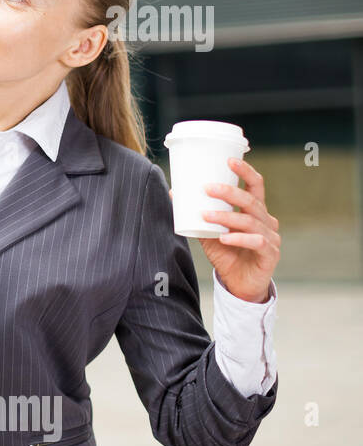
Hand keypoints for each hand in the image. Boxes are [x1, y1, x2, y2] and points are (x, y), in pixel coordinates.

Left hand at [196, 158, 279, 302]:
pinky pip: (257, 242)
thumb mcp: (209, 234)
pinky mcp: (271, 255)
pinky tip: (225, 238)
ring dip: (227, 216)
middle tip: (207, 187)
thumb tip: (174, 193)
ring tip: (206, 215)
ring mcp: (271, 238)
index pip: (255, 186)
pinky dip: (240, 238)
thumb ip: (197, 216)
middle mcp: (267, 221)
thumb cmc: (227, 255)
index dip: (245, 172)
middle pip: (251, 201)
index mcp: (255, 212)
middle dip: (229, 192)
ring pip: (251, 221)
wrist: (239, 285)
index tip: (229, 160)